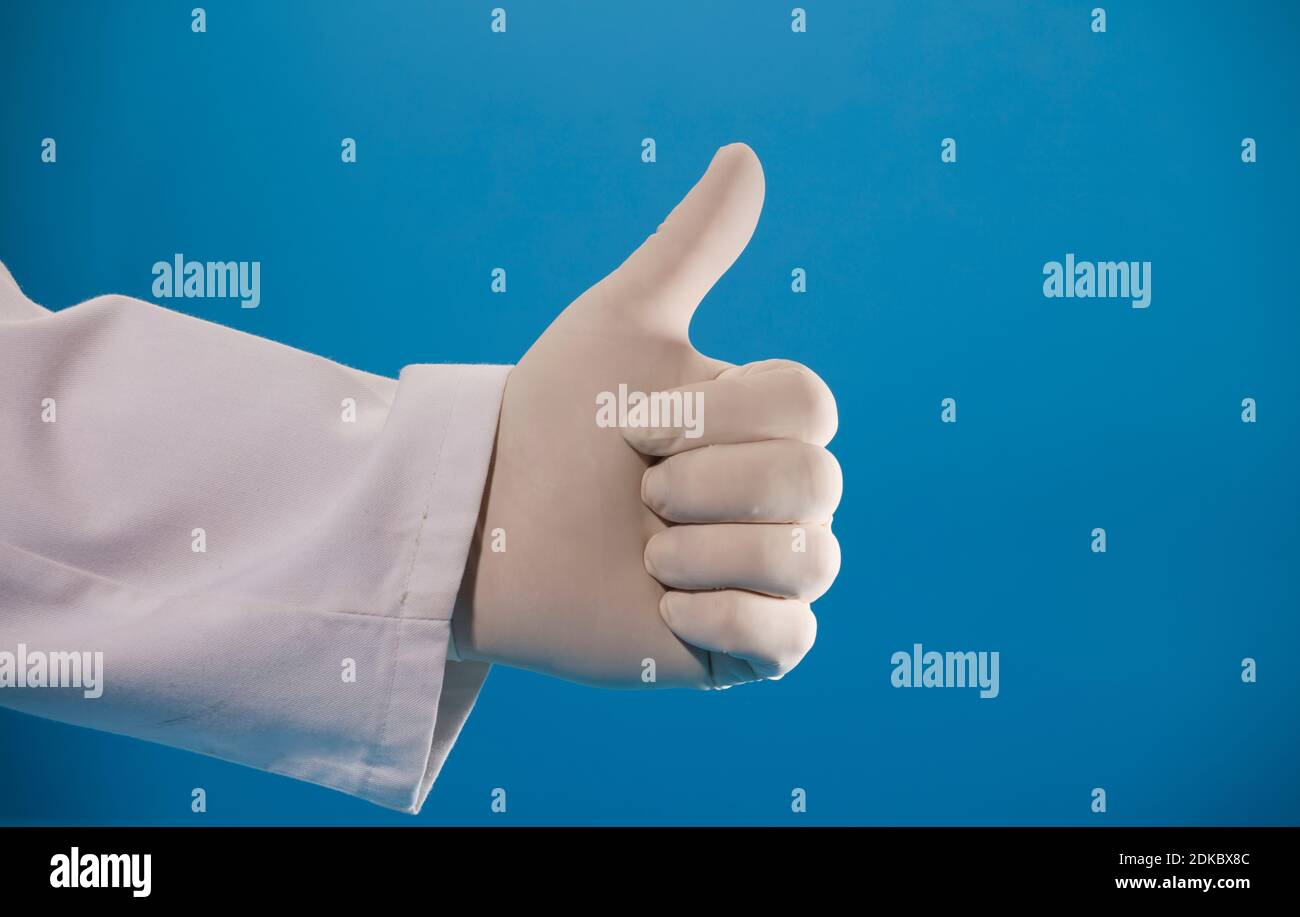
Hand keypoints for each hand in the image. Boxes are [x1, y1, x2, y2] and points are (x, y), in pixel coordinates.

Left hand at [452, 143, 841, 688]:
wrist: (483, 523)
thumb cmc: (551, 418)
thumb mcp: (621, 322)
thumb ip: (691, 246)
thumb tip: (746, 156)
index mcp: (764, 423)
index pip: (809, 405)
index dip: (713, 415)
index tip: (637, 425)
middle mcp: (778, 498)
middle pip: (818, 481)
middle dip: (704, 483)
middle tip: (637, 495)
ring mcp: (763, 575)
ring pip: (812, 561)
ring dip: (703, 552)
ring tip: (643, 555)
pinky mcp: (742, 650)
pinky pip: (792, 639)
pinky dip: (723, 620)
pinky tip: (662, 608)